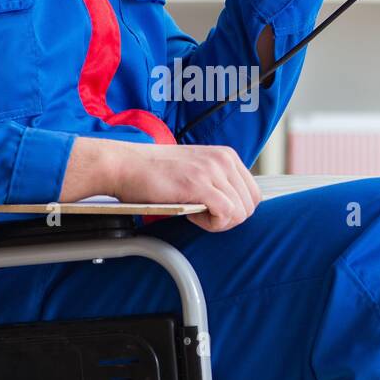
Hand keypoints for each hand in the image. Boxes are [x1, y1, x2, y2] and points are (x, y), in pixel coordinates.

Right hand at [109, 140, 260, 232]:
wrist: (125, 165)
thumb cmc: (155, 173)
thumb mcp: (197, 170)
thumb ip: (218, 182)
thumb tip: (235, 207)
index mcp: (226, 155)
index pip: (253, 193)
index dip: (235, 209)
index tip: (212, 208)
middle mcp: (224, 159)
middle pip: (250, 204)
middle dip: (229, 218)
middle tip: (203, 215)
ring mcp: (212, 170)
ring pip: (240, 211)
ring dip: (219, 221)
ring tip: (195, 213)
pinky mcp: (199, 184)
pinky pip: (226, 214)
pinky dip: (212, 224)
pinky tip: (192, 215)